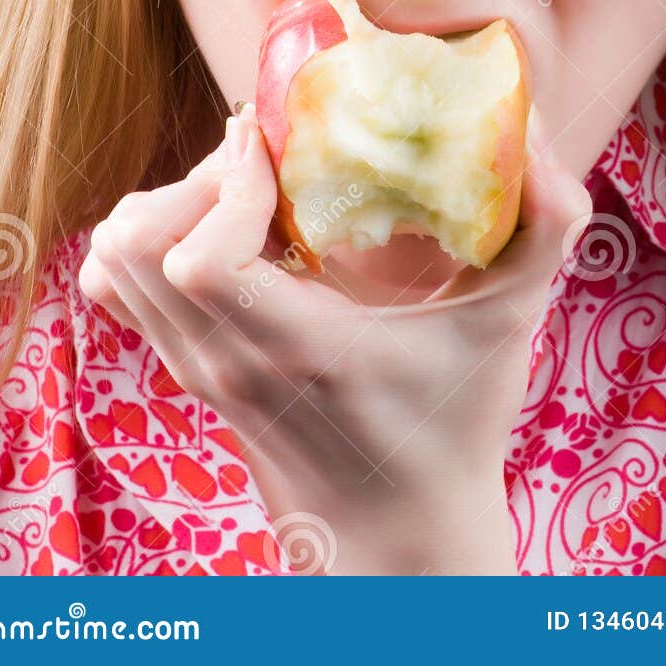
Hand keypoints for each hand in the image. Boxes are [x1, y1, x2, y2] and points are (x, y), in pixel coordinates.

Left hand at [76, 103, 592, 573]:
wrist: (398, 535)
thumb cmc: (455, 425)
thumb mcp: (510, 325)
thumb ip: (545, 226)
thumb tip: (540, 131)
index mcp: (301, 347)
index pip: (199, 256)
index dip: (226, 183)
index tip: (278, 148)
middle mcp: (228, 361)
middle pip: (141, 239)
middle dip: (199, 178)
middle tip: (268, 165)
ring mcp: (197, 369)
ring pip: (120, 256)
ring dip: (174, 203)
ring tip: (247, 195)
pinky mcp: (185, 369)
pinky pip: (120, 286)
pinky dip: (150, 241)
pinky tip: (222, 233)